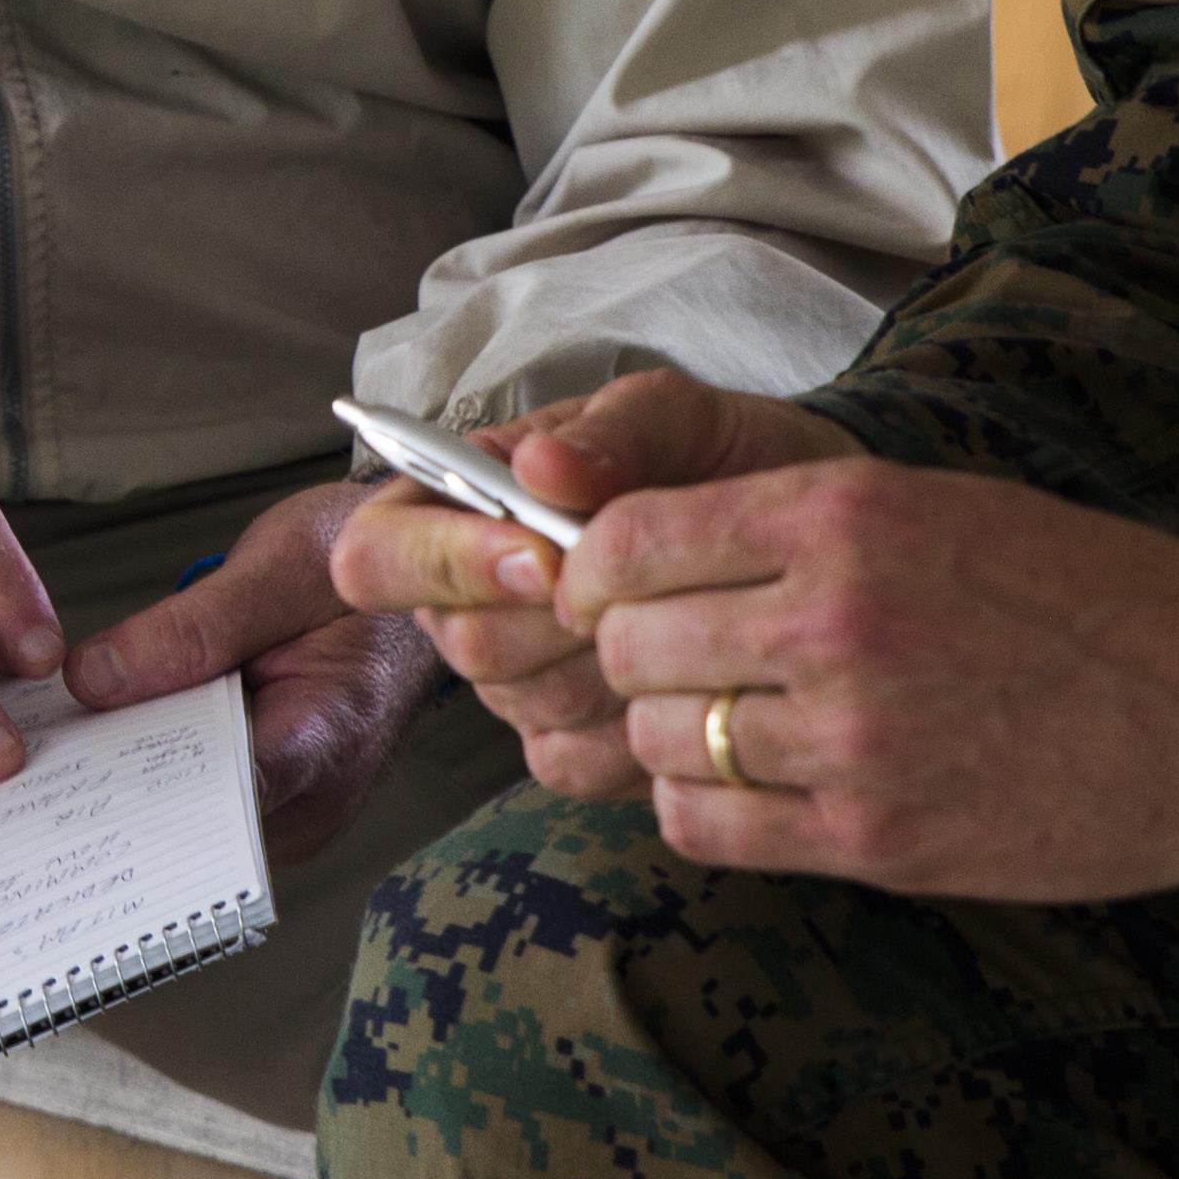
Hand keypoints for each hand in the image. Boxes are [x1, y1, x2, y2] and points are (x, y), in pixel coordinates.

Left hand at [64, 481, 435, 865]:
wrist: (411, 568)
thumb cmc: (357, 564)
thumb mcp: (276, 566)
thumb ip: (188, 628)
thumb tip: (93, 681)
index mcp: (329, 735)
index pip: (219, 796)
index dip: (134, 788)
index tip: (66, 767)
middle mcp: (319, 795)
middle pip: (194, 818)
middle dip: (120, 781)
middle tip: (47, 745)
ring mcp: (300, 806)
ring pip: (191, 816)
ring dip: (135, 773)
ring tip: (78, 729)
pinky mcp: (280, 799)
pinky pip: (204, 798)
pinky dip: (160, 764)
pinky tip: (120, 728)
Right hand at [324, 375, 853, 760]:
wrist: (804, 539)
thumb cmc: (723, 465)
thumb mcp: (681, 416)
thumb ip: (613, 429)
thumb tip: (539, 467)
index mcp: (458, 504)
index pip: (375, 555)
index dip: (445, 562)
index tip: (544, 552)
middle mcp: (466, 600)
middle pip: (461, 641)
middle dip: (566, 615)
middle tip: (652, 580)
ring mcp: (512, 682)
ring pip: (525, 705)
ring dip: (617, 664)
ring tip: (683, 613)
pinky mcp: (564, 747)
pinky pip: (572, 762)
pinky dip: (638, 725)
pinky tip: (689, 676)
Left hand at [553, 451, 1178, 897]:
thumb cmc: (1097, 596)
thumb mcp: (944, 504)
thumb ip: (799, 527)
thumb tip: (651, 550)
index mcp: (846, 517)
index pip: (629, 539)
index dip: (594, 567)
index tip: (607, 585)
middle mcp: (832, 623)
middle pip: (628, 643)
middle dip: (629, 652)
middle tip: (672, 659)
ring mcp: (850, 740)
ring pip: (659, 740)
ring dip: (670, 734)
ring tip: (726, 724)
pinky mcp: (873, 838)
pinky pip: (709, 828)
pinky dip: (703, 809)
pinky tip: (751, 788)